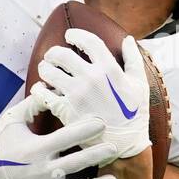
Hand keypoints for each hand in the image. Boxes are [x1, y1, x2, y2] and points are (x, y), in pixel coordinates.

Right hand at [0, 88, 120, 178]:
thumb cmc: (0, 145)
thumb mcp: (12, 121)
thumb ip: (34, 104)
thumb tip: (54, 85)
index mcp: (34, 149)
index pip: (65, 138)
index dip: (85, 129)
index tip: (101, 122)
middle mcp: (40, 171)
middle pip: (75, 162)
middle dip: (96, 154)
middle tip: (114, 147)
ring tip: (114, 177)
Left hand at [35, 29, 150, 159]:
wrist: (123, 143)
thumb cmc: (134, 114)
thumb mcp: (140, 84)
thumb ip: (133, 59)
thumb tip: (127, 39)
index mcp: (109, 69)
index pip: (89, 42)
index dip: (76, 35)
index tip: (69, 35)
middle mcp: (91, 78)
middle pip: (62, 54)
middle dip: (54, 52)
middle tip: (52, 55)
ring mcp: (76, 94)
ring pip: (49, 72)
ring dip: (44, 68)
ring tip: (46, 70)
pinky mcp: (65, 110)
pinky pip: (43, 94)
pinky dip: (39, 89)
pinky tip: (41, 89)